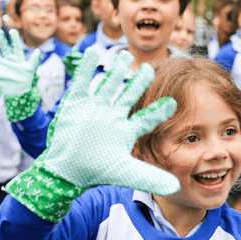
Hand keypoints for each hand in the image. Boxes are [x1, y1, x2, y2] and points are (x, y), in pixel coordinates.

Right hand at [0, 29, 41, 98]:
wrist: (18, 93)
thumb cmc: (26, 81)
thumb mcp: (30, 69)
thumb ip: (34, 60)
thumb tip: (38, 51)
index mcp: (18, 57)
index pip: (16, 45)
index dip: (14, 38)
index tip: (12, 31)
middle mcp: (8, 59)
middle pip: (4, 47)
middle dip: (1, 39)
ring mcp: (0, 64)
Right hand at [4, 50, 178, 220]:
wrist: (65, 170)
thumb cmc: (95, 171)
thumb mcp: (126, 172)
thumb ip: (150, 177)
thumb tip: (175, 187)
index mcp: (125, 130)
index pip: (146, 119)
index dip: (158, 111)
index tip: (173, 103)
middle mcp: (111, 117)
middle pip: (128, 96)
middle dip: (138, 82)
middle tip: (149, 68)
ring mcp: (94, 109)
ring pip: (108, 85)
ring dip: (115, 71)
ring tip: (124, 56)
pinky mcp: (75, 104)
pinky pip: (82, 82)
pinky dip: (87, 68)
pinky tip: (92, 52)